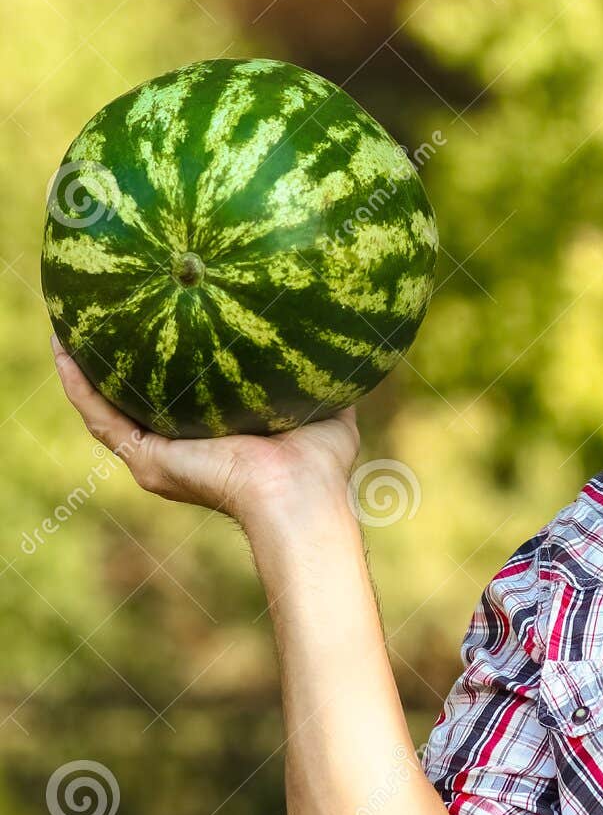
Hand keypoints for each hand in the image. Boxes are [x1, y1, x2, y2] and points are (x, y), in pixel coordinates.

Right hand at [51, 335, 360, 523]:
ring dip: (83, 369)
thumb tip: (326, 329)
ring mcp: (158, 457)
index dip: (161, 362)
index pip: (177, 395)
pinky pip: (101, 418)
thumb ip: (315, 370)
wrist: (300, 495)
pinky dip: (79, 384)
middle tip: (98, 319)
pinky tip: (64, 348)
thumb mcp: (320, 402)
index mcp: (213, 437)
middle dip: (114, 362)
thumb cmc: (319, 463)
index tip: (151, 321)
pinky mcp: (147, 461)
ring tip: (65, 329)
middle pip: (133, 399)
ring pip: (105, 407)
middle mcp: (180, 448)